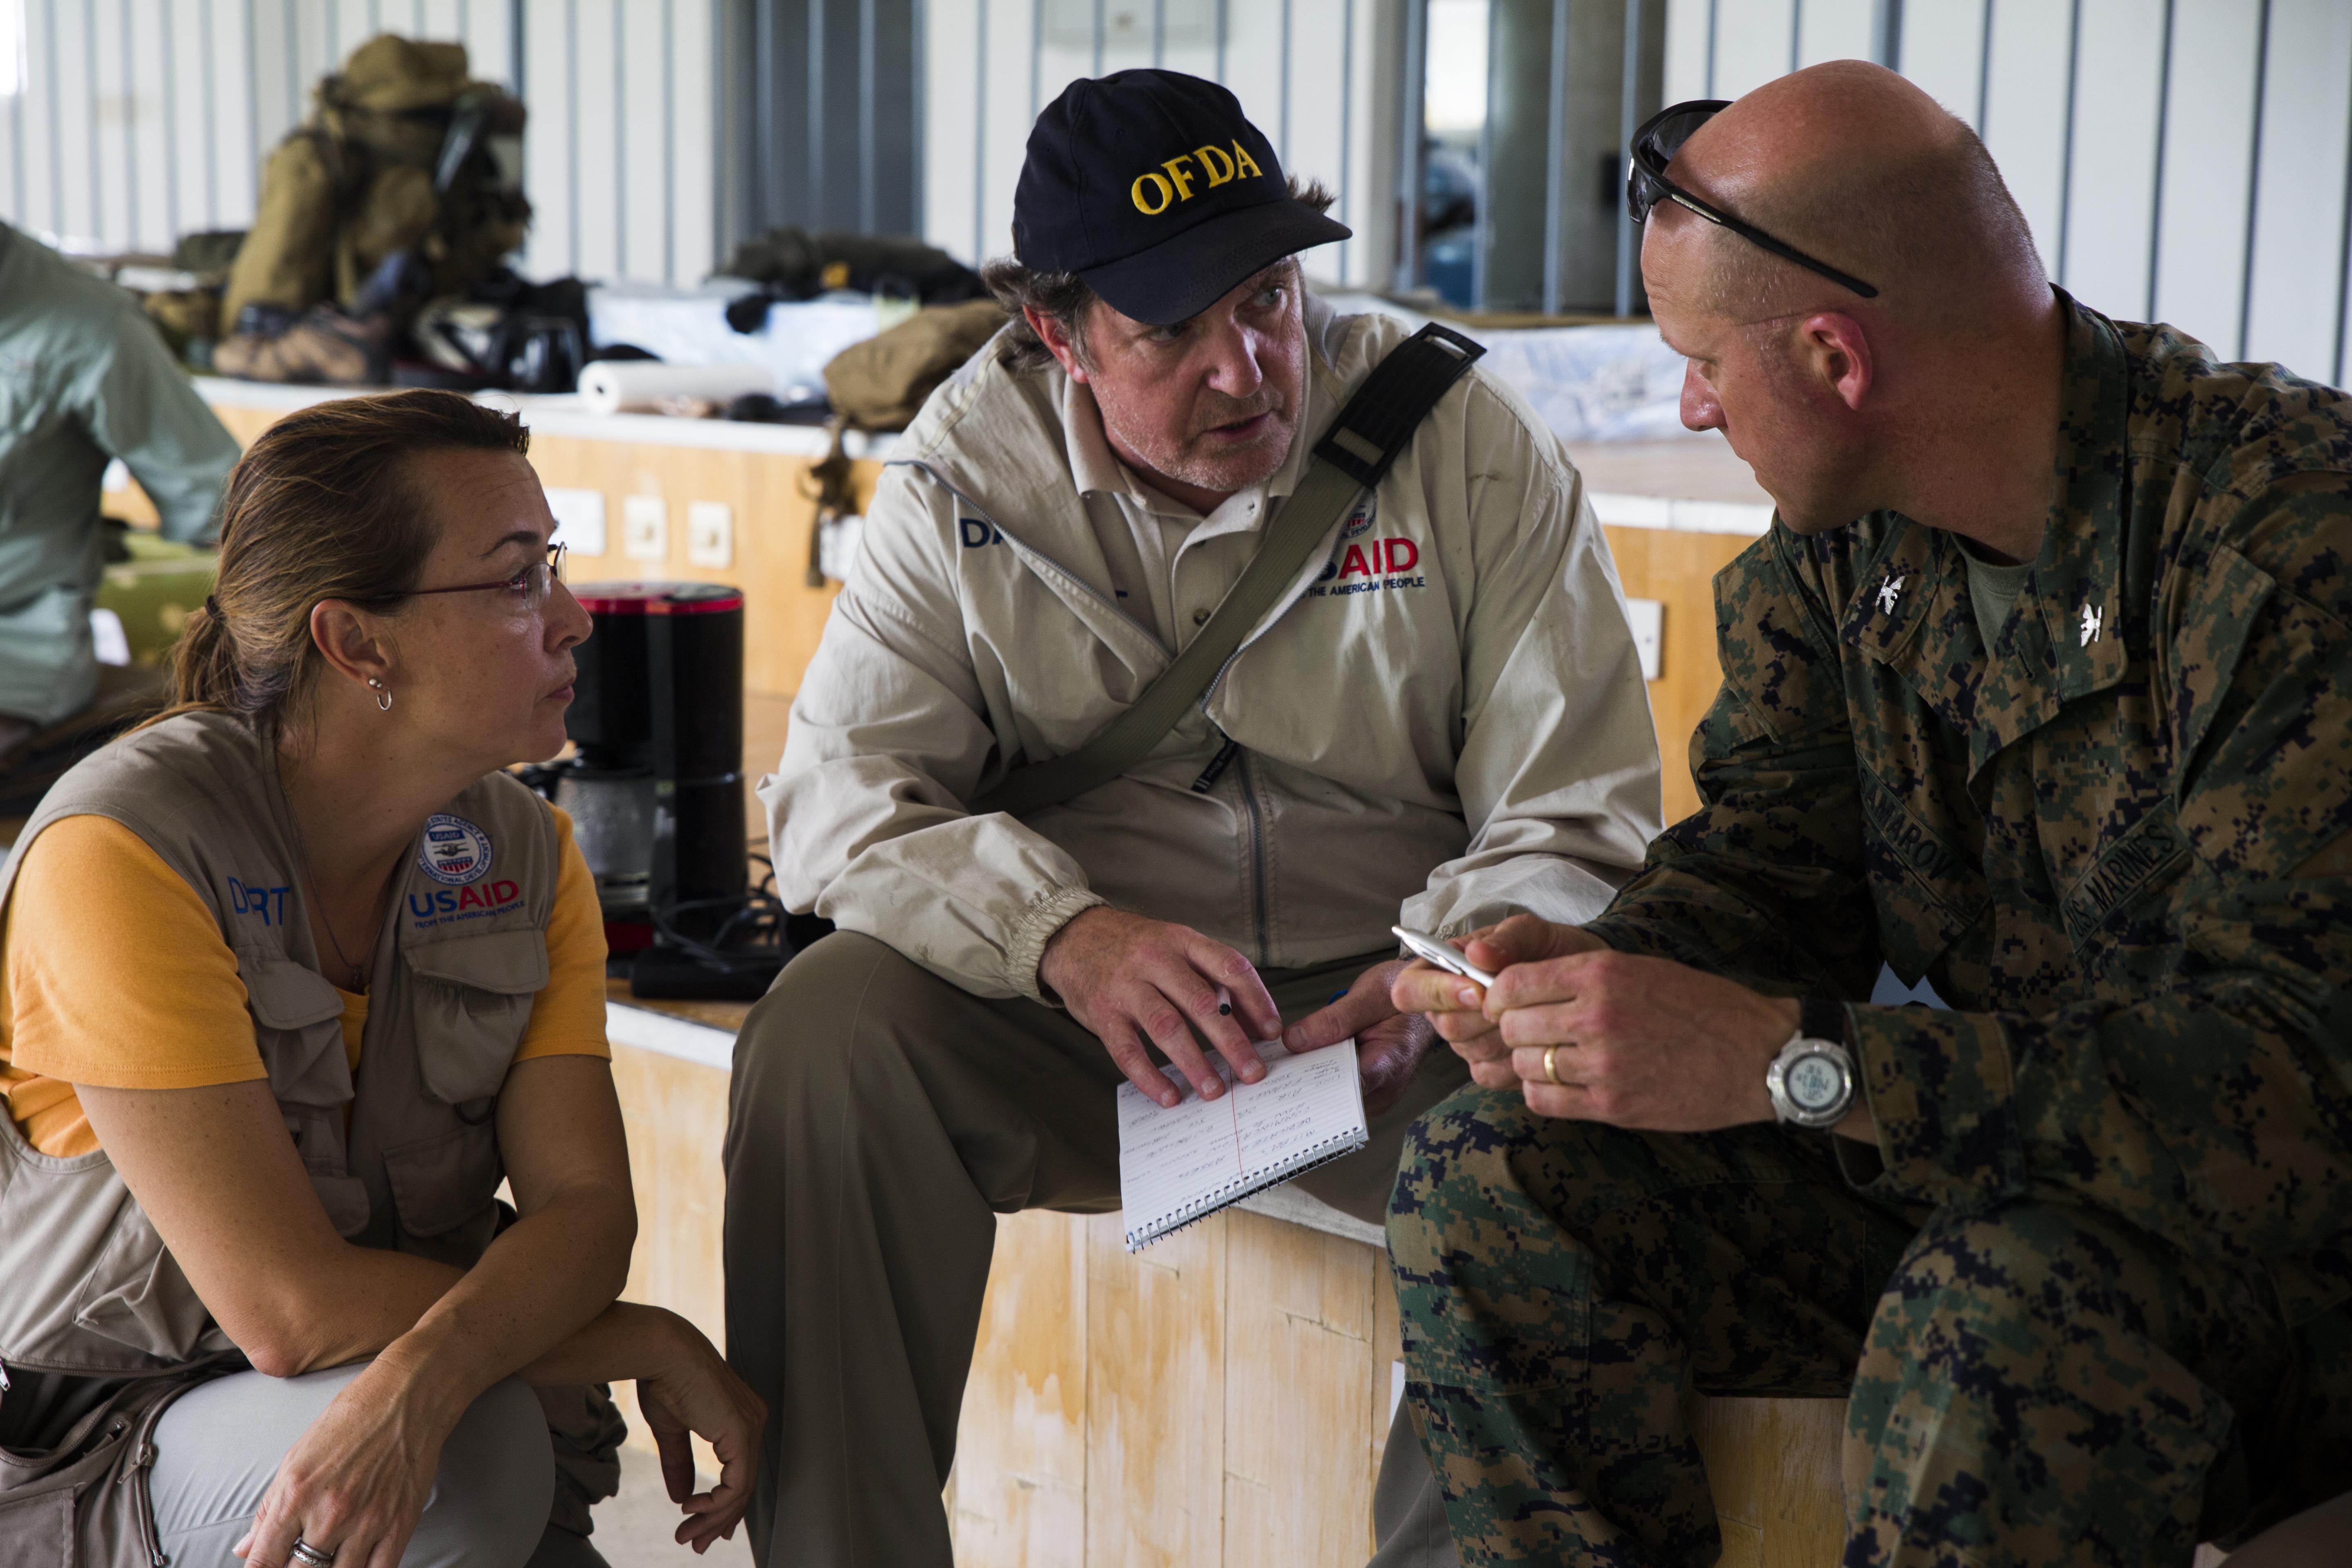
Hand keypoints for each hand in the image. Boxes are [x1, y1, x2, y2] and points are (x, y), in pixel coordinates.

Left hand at [234, 1357, 450, 1567]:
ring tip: (324, 1561)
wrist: (407, 1397)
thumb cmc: (349, 1420)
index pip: (263, 1562)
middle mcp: (329, 1514)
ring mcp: (367, 1522)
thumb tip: (245, 1549)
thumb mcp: (296, 1457)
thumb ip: (269, 1508)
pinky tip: (354, 1565)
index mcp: (296, 1495)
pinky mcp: (400, 1524)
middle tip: (296, 1561)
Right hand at [632, 1313, 767, 1553]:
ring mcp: (750, 1427)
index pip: (740, 1474)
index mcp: (739, 1420)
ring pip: (740, 1491)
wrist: (661, 1353)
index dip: (722, 1507)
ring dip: (712, 1519)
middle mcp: (752, 1423)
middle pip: (742, 1487)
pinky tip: (692, 1509)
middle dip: (717, 1521)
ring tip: (687, 1535)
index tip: (700, 1528)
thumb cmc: (665, 1379)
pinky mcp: (741, 1432)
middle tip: (694, 1543)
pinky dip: (715, 1504)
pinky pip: (736, 1484)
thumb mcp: (673, 1430)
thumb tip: (681, 1496)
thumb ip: (680, 1464)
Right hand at [1038, 906, 1280, 1106]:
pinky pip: (1128, 1051)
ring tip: (1214, 1090)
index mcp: (1182, 941)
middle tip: (1253, 1073)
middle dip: (1233, 1041)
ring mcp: (1126, 986)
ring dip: (1195, 1062)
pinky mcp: (1102, 1013)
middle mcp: (1156, 960)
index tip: (1272, 1032)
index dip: (1256, 1001)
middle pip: (1203, 1002)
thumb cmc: (1135, 948)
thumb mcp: (1176, 948)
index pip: (1230, 967)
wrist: (1074, 937)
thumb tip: (1255, 1024)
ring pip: (1168, 1027)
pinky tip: (1170, 1095)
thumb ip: (1212, 979)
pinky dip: (1150, 1077)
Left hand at [1282, 960, 1433, 1116]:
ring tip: (1288, 1061)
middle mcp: (1386, 1087)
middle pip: (1335, 1097)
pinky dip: (1321, 1075)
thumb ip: (1333, 1019)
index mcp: (1390, 1063)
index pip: (1345, 1088)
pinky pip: (1339, 1089)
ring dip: (1311, 1078)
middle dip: (1305, 1082)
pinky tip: (1305, 1060)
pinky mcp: (1370, 1089)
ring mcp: (1378, 1092)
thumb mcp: (1369, 994)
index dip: (1310, 1085)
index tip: (1283, 1076)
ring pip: (1334, 1096)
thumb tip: (1294, 1041)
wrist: (1423, 995)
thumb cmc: (1402, 993)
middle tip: (1275, 1067)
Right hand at [1388, 916, 1604, 1073]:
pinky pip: (1489, 1074)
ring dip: (1508, 1034)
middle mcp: (1446, 1008)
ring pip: (1470, 1051)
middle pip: (1444, 1025)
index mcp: (1443, 969)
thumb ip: (1506, 938)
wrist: (1584, 983)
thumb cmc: (1551, 953)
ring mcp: (1465, 1041)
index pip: (1409, 989)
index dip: (1437, 993)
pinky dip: (1516, 1059)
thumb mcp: (1534, 933)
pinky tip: (1537, 1039)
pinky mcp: (1486, 1068)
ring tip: (1535, 1013)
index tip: (1478, 988)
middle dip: (1487, 1014)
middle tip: (1522, 1000)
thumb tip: (1476, 954)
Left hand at [1482, 947, 1798, 1129]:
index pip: (1513, 983)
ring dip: (1529, 1063)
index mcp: (1601, 974)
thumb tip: (1522, 988)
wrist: (1759, 1055)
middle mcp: (1595, 1017)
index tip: (1504, 1002)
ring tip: (1552, 1058)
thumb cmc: (1703, 1006)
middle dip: (1513, 1029)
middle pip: (1512, 1025)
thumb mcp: (1641, 969)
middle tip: (1530, 1032)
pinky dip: (1543, 1093)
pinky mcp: (1612, 1105)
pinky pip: (1545, 1101)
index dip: (1498, 994)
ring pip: (1525, 1065)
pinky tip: (1563, 1085)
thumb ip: (1582, 978)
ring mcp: (1603, 1065)